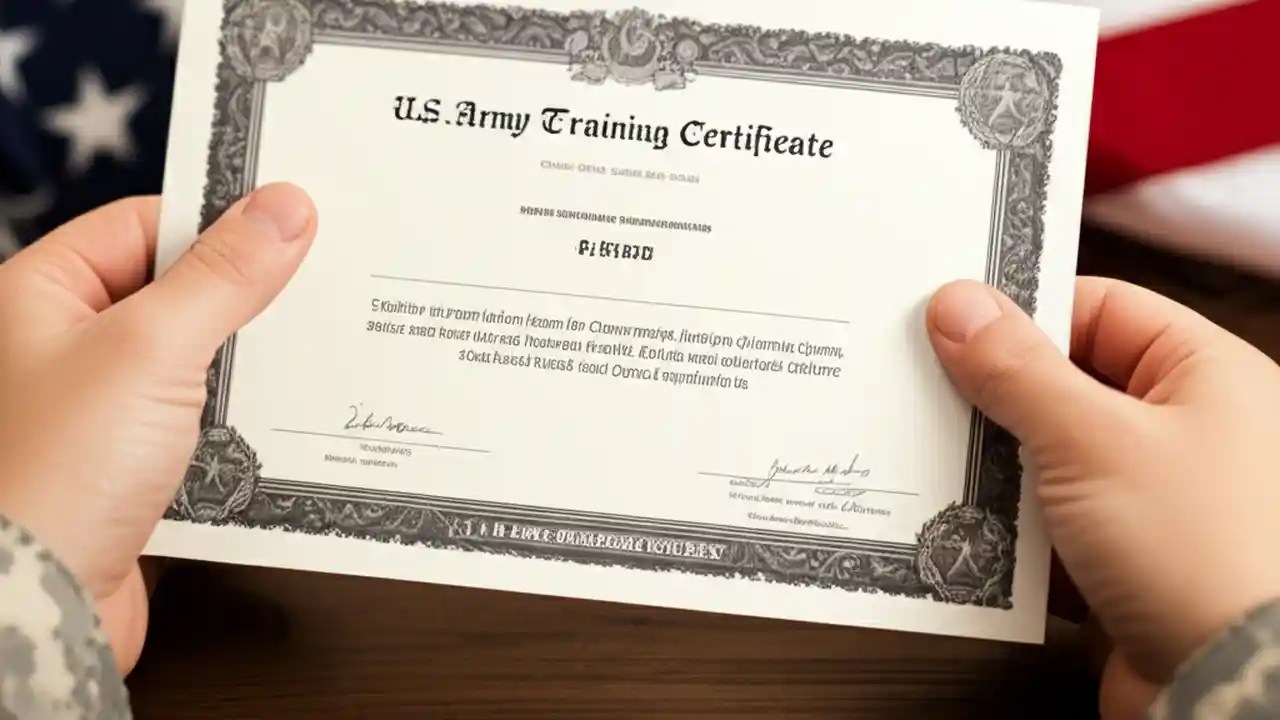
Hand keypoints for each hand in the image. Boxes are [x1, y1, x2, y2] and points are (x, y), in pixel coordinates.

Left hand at [0, 184, 316, 673]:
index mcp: (41, 294)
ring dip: (249, 364)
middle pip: (177, 291)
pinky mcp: (129, 466)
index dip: (219, 221)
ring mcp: (98, 409)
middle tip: (325, 285)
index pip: (144, 224)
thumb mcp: (151, 348)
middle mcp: (64, 345)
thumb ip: (223, 275)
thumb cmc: (59, 469)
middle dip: (248, 296)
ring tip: (321, 352)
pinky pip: (201, 421)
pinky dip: (242, 419)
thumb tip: (287, 206)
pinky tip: (290, 419)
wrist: (35, 605)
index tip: (297, 223)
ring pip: (195, 359)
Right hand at [927, 278, 1279, 718]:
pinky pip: (1051, 527)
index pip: (1099, 309)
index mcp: (1205, 375)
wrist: (1232, 687)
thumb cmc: (1203, 553)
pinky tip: (967, 534)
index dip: (1024, 312)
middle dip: (995, 399)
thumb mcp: (1092, 440)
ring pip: (1050, 461)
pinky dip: (1011, 532)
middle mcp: (1187, 431)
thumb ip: (1017, 369)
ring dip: (997, 471)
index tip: (949, 321)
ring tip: (936, 466)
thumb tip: (958, 304)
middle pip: (1066, 386)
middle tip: (926, 395)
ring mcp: (1157, 500)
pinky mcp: (1129, 563)